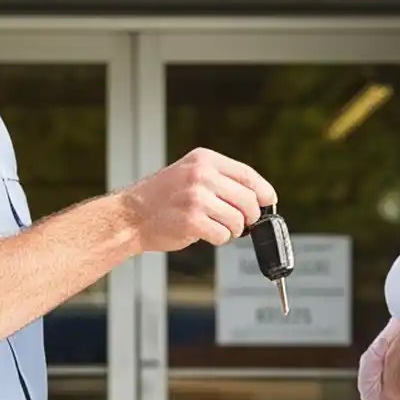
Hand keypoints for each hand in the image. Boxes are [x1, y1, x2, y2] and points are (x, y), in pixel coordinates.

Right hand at [122, 148, 276, 252]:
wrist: (131, 216)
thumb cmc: (163, 198)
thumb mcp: (190, 174)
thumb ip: (221, 180)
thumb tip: (259, 197)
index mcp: (204, 160)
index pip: (247, 174)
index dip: (263, 191)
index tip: (268, 201)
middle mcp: (201, 175)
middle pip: (248, 200)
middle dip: (249, 216)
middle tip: (239, 222)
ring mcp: (196, 198)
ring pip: (238, 220)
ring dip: (232, 230)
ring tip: (216, 227)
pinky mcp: (192, 221)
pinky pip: (224, 235)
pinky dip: (219, 239)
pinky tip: (204, 233)